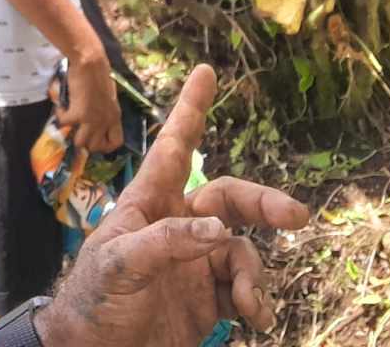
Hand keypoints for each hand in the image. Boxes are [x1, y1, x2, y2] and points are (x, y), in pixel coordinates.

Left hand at [34, 65, 310, 346]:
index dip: (190, 109)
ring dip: (254, 274)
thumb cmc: (93, 303)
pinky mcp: (209, 301)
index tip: (205, 72)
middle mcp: (177, 227)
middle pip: (230, 199)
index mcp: (148, 205)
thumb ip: (167, 242)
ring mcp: (195, 264)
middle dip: (264, 203)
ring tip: (250, 304)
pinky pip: (246, 289)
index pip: (174, 148)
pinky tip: (256, 318)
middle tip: (296, 216)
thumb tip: (219, 230)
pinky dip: (257, 300)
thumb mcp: (119, 265)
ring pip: (243, 251)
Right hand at [57, 48, 123, 154]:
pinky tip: (62, 107)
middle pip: (95, 147)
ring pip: (80, 143)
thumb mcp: (108, 97)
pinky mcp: (78, 114)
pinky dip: (61, 116)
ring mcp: (92, 119)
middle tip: (78, 129)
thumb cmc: (99, 74)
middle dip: (85, 141)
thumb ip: (104, 110)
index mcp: (115, 116)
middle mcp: (105, 121)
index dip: (105, 145)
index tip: (95, 139)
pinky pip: (65, 123)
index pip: (116, 142)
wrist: (90, 62)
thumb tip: (95, 117)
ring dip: (72, 133)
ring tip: (70, 120)